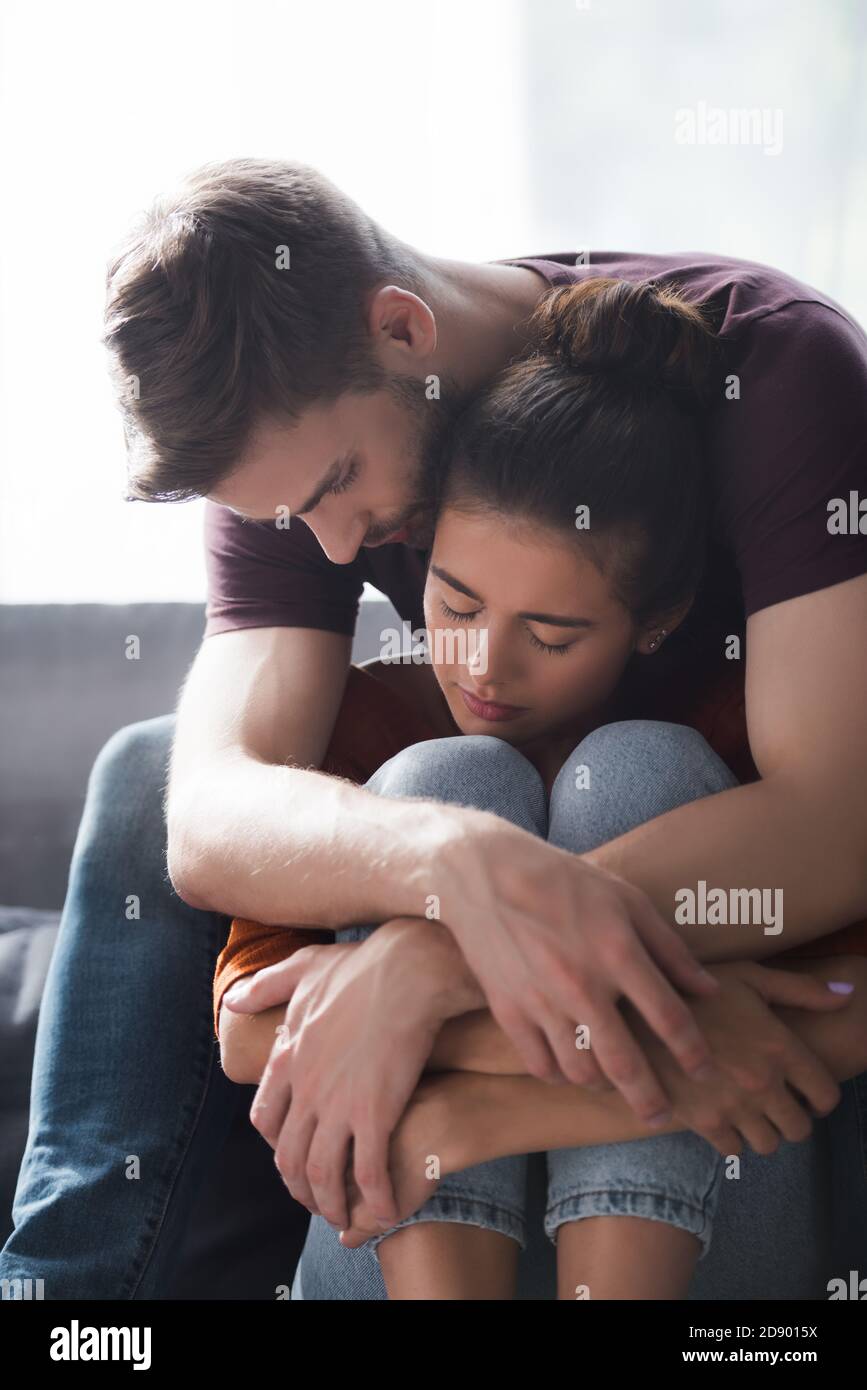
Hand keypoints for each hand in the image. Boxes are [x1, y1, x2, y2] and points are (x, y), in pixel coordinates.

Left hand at [220, 919, 480, 1230]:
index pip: (265, 1119)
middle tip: (317, 1200)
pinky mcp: (375, 1112)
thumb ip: (266, 986)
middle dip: (300, 1189)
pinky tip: (386, 1210)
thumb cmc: (364, 965)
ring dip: (330, 1203)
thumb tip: (232, 1002)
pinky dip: (374, 1199)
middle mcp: (305, 1087)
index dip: (276, 1145)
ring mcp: (337, 1103)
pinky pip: (366, 1172)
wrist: (410, 968)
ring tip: (346, 1216)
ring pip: (321, 1173)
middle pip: (289, 1157)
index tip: (294, 1153)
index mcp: (288, 1057)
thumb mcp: (304, 968)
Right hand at [435, 812, 720, 1121]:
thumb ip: (670, 949)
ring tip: (615, 1086)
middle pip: (626, 1064)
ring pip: (582, 1072)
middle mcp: (582, 984)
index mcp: (618, 952)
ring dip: (605, 1087)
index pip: (669, 1019)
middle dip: (651, 1099)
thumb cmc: (565, 882)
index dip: (694, 1052)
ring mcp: (542, 1002)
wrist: (485, 874)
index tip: (704, 1069)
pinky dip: (561, 1076)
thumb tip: (710, 991)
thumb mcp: (627, 900)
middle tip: (663, 1114)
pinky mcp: (509, 1011)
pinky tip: (572, 1069)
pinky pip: (541, 1066)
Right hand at [624, 960, 848, 1153]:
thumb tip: (848, 994)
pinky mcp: (703, 1122)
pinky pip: (733, 1151)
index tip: (807, 1093)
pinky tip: (721, 1114)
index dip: (821, 1097)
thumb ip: (800, 989)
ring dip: (763, 1131)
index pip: (825, 1095)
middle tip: (776, 1103)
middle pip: (799, 1128)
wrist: (634, 1012)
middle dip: (792, 1118)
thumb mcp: (748, 977)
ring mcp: (733, 1106)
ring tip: (748, 1110)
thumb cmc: (695, 989)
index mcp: (779, 1046)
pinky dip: (731, 1138)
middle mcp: (763, 1081)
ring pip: (769, 1144)